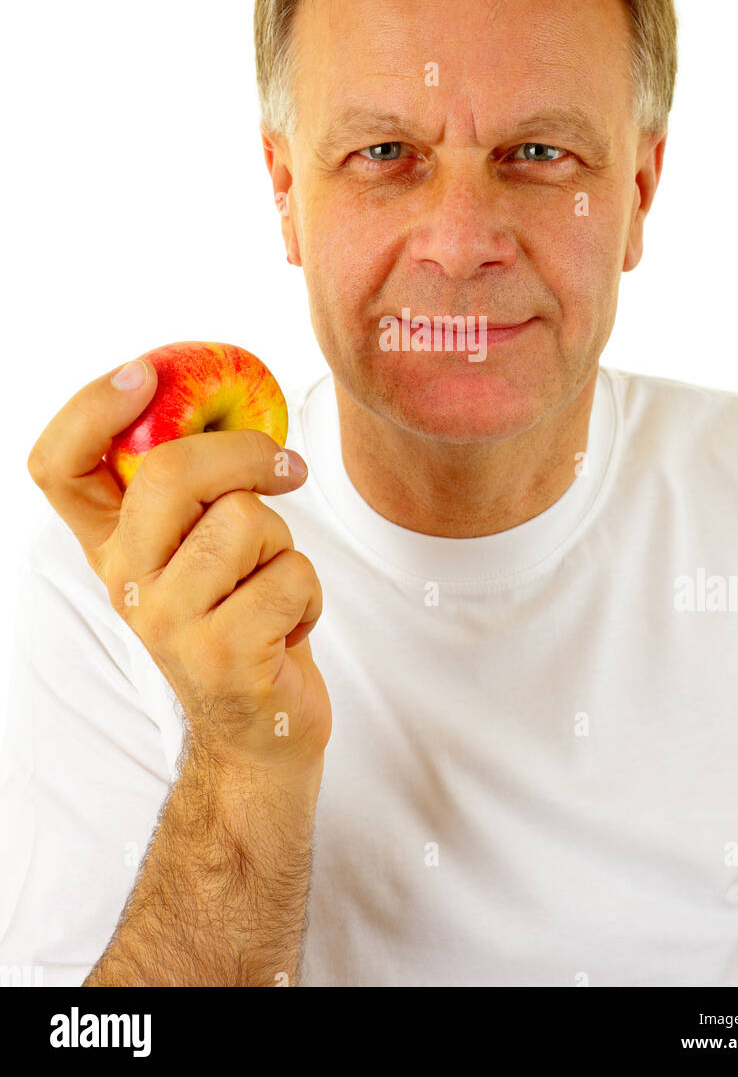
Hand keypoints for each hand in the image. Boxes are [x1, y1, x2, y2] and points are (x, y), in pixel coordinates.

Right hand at [27, 358, 331, 777]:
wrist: (261, 733)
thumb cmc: (242, 618)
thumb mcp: (203, 549)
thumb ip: (198, 489)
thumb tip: (232, 404)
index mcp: (113, 546)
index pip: (58, 467)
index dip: (91, 408)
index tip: (146, 374)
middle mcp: (127, 582)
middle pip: (168, 472)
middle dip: (245, 453)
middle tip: (285, 469)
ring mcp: (169, 623)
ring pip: (245, 519)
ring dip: (284, 542)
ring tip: (271, 584)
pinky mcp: (224, 656)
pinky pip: (290, 574)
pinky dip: (310, 594)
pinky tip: (288, 628)